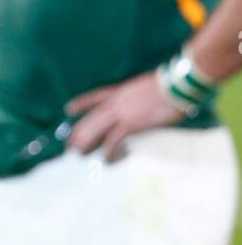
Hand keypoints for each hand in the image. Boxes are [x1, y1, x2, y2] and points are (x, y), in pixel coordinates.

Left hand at [66, 71, 182, 161]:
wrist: (177, 85)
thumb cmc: (170, 85)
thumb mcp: (148, 86)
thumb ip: (138, 96)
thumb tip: (141, 105)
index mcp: (120, 91)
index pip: (95, 97)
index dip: (81, 104)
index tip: (69, 109)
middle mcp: (116, 102)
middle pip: (90, 119)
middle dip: (78, 132)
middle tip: (69, 144)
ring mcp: (121, 113)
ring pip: (95, 131)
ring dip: (86, 144)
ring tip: (79, 154)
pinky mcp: (130, 125)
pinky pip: (113, 142)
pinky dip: (109, 152)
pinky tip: (107, 160)